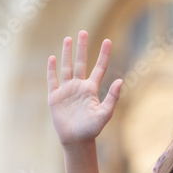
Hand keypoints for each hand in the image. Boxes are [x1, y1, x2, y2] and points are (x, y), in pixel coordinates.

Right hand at [47, 30, 122, 145]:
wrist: (75, 140)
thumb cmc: (92, 129)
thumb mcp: (105, 114)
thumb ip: (112, 97)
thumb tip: (121, 80)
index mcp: (91, 89)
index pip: (99, 67)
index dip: (104, 54)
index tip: (108, 40)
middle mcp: (79, 86)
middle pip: (81, 62)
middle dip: (82, 47)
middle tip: (83, 32)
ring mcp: (66, 90)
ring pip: (66, 67)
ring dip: (67, 53)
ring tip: (68, 38)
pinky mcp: (55, 97)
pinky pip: (53, 80)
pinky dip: (51, 69)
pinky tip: (52, 58)